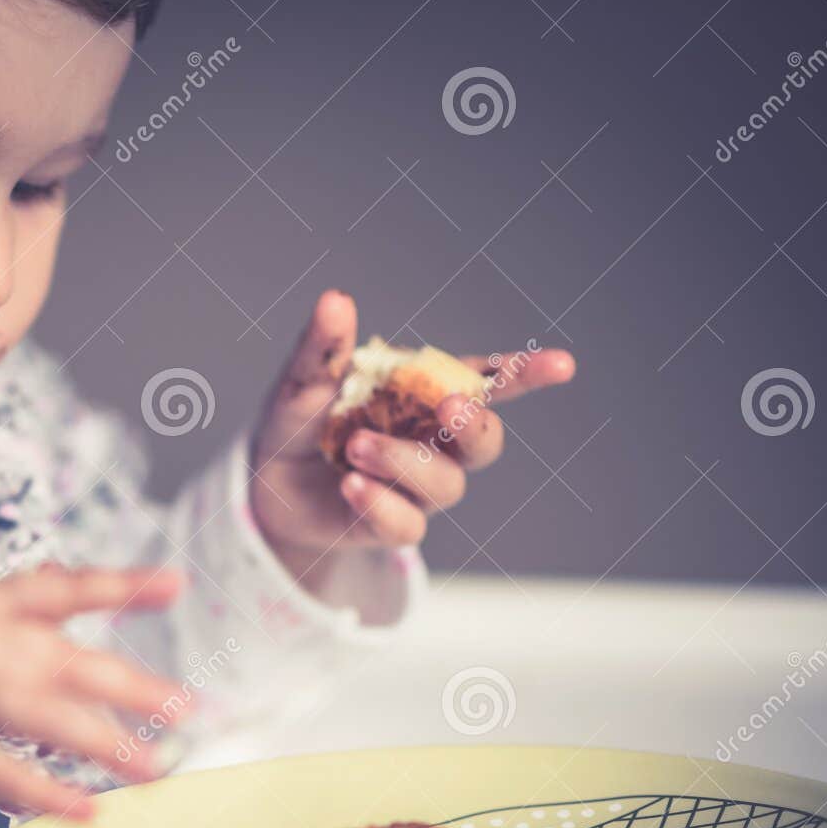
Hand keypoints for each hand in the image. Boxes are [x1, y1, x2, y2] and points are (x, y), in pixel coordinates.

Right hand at [0, 565, 187, 820]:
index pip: (55, 589)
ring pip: (40, 720)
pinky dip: (45, 796)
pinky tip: (88, 812)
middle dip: (132, 686)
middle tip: (187, 708)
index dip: (116, 586)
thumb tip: (67, 593)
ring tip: (156, 768)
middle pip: (63, 662)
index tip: (174, 584)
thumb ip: (4, 608)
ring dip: (105, 745)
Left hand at [249, 290, 574, 587]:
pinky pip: (407, 525)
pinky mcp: (393, 526)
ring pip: (446, 482)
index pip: (486, 383)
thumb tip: (335, 301)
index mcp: (424, 395)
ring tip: (355, 446)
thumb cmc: (299, 425)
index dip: (524, 374)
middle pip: (484, 440)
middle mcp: (433, 441)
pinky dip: (380, 504)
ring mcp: (417, 487)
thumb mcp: (302, 383)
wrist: (264, 487)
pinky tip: (350, 487)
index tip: (562, 365)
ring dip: (402, 461)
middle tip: (449, 404)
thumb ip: (322, 350)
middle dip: (475, 423)